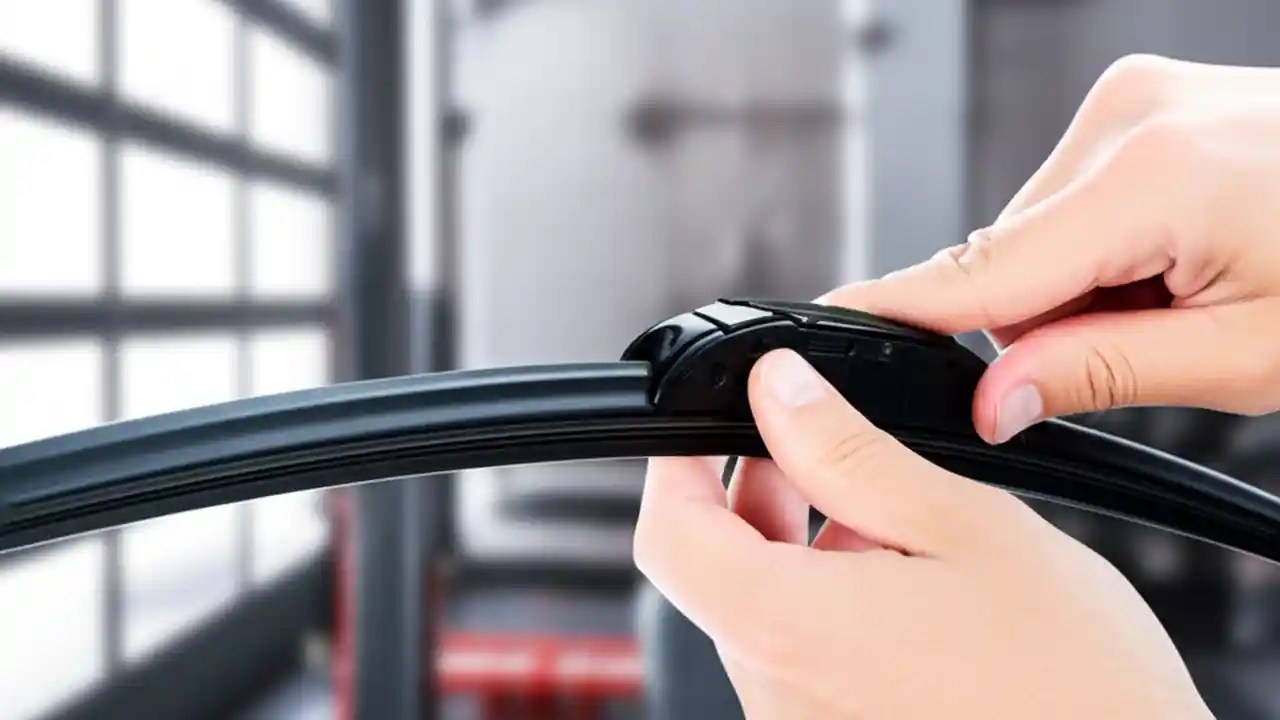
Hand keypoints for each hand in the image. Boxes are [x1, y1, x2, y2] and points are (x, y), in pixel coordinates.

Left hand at [635, 350, 1212, 718]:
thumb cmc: (1073, 680)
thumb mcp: (963, 527)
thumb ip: (851, 453)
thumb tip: (778, 389)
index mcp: (789, 627)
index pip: (669, 536)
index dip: (674, 466)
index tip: (702, 422)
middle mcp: (779, 691)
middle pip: (716, 569)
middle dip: (754, 494)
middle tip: (817, 447)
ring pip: (762, 610)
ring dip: (801, 547)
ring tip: (889, 518)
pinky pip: (802, 658)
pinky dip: (830, 603)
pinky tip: (905, 582)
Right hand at [825, 54, 1279, 442]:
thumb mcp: (1252, 354)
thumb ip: (1103, 371)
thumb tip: (997, 399)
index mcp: (1152, 177)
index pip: (985, 267)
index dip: (904, 310)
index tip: (831, 328)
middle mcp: (1127, 117)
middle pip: (1010, 255)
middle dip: (1045, 317)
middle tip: (1148, 343)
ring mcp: (1136, 99)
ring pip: (1040, 229)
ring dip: (1080, 281)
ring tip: (1183, 294)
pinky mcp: (1145, 102)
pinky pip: (1077, 195)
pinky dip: (1104, 244)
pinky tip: (1177, 254)